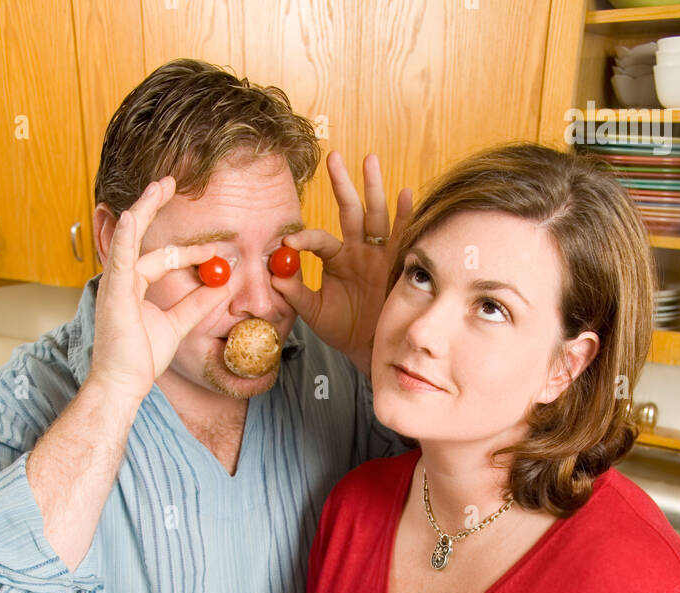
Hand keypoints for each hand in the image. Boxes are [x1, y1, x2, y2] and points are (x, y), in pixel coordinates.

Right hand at [89, 175, 232, 402]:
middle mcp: (121, 279)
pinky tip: (133, 215)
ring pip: (130, 236)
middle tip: (172, 182)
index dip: (192, 252)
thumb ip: (198, 303)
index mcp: (133, 285)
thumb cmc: (142, 358)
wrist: (124, 384)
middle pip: (143, 237)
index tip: (217, 250)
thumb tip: (224, 285)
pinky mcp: (115, 293)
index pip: (164, 258)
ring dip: (144, 207)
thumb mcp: (178, 325)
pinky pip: (122, 259)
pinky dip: (127, 236)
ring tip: (160, 184)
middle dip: (156, 206)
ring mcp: (115, 284)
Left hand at [271, 152, 411, 372]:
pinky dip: (405, 215)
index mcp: (336, 258)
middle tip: (332, 157)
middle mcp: (358, 249)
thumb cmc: (342, 329)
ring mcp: (379, 253)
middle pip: (349, 210)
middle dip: (342, 184)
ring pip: (376, 214)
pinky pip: (402, 236)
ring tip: (369, 159)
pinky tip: (406, 193)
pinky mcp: (398, 264)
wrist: (369, 349)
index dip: (303, 240)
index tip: (287, 243)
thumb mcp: (314, 312)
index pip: (318, 239)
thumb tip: (273, 277)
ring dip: (373, 187)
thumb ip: (295, 294)